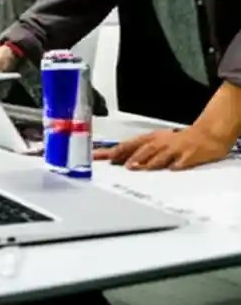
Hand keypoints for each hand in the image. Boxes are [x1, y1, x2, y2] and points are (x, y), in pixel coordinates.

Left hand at [98, 127, 235, 170]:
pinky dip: (175, 165)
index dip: (113, 151)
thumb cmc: (177, 140)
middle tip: (117, 163)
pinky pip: (181, 161)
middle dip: (129, 156)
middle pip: (142, 149)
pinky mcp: (189, 156)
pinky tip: (170, 169)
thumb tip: (115, 159)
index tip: (98, 156)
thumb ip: (137, 151)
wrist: (207, 135)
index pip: (128, 145)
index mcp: (150, 139)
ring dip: (148, 161)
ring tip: (137, 167)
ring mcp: (175, 149)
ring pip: (159, 155)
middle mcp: (160, 143)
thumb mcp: (156, 141)